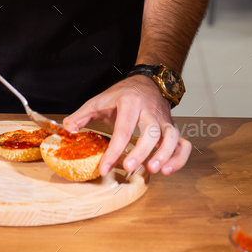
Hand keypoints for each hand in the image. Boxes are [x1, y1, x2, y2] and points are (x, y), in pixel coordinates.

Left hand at [64, 75, 190, 175]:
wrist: (148, 81)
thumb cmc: (123, 94)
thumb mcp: (100, 100)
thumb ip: (83, 114)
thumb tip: (68, 129)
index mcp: (129, 103)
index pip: (123, 129)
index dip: (114, 150)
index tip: (105, 168)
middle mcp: (149, 111)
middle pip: (150, 131)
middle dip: (141, 151)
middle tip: (129, 167)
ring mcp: (163, 120)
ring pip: (171, 136)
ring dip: (165, 154)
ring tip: (154, 170)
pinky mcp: (172, 128)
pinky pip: (182, 143)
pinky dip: (180, 158)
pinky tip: (168, 170)